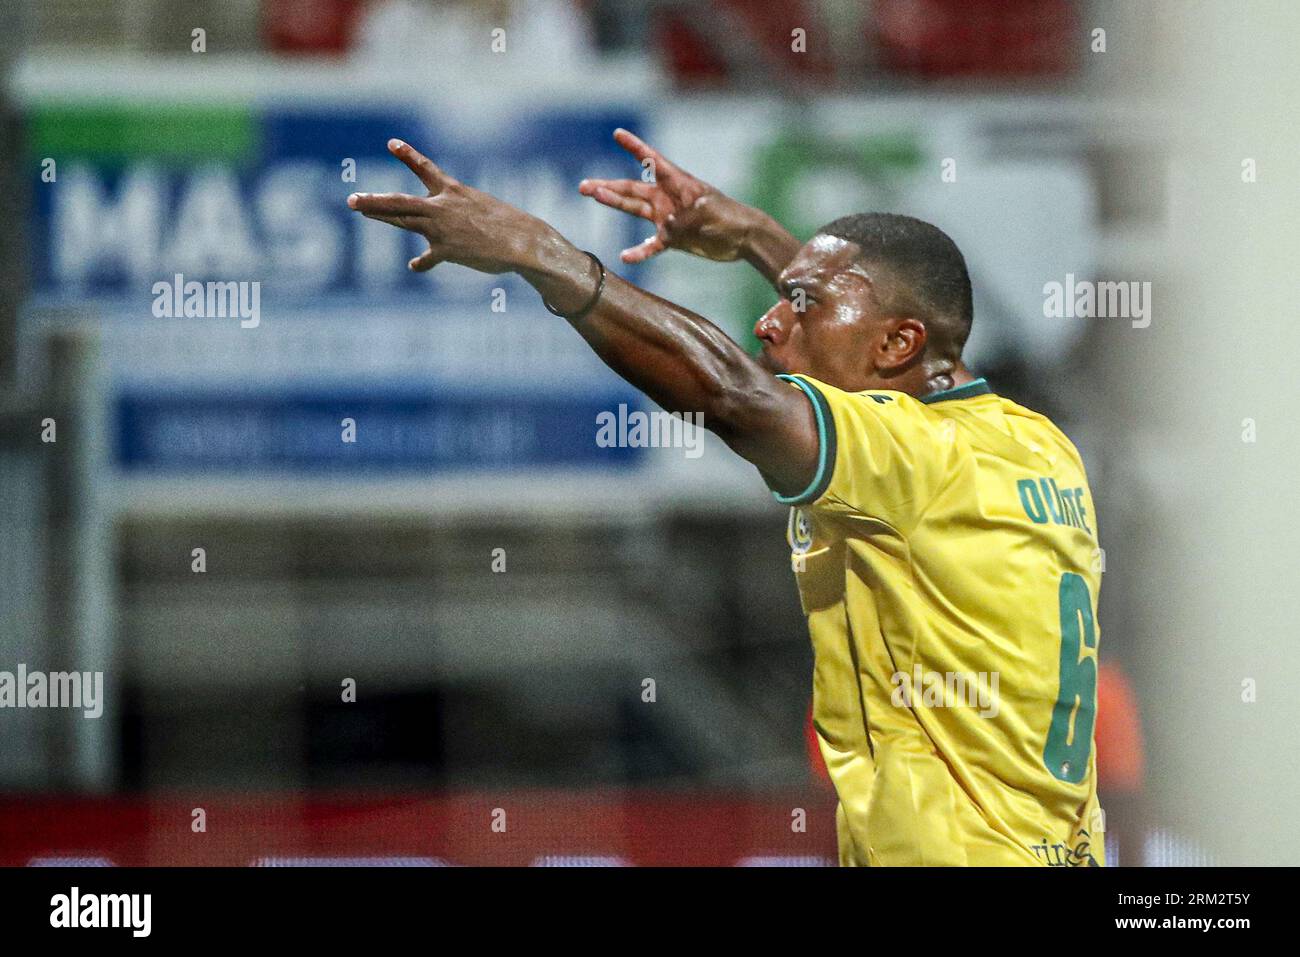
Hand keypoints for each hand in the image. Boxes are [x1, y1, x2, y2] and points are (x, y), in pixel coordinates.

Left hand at [347, 138, 554, 274]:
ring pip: (403, 220)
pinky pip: (428, 258)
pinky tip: (414, 265)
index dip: (408, 155)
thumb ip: (462, 216)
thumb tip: (455, 229)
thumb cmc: (510, 226)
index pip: (426, 169)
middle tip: (351, 200)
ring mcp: (441, 228)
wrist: (523, 241)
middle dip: (374, 201)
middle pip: (400, 202)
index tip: (391, 143)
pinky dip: (422, 263)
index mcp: (454, 192)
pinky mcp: (447, 250)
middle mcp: (443, 206)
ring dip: (378, 215)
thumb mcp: (483, 211)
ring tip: (358, 209)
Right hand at [579, 128, 760, 264]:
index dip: (635, 147)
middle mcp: (667, 198)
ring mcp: (667, 218)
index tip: (618, 134)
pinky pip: (650, 245)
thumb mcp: (708, 213)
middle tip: (585, 186)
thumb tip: (666, 227)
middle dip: (608, 187)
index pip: (652, 161)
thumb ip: (684, 219)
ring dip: (614, 204)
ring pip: (634, 209)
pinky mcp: (672, 239)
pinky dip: (638, 252)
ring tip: (593, 196)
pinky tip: (625, 257)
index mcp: (677, 183)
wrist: (743, 238)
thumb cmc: (729, 217)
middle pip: (632, 189)